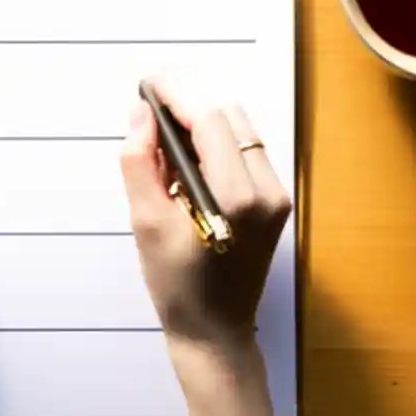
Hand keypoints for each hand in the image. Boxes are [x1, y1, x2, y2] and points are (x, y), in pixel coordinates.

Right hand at [120, 80, 295, 415]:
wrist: (215, 333)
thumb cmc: (177, 287)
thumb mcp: (145, 224)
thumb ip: (140, 163)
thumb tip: (141, 114)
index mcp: (238, 197)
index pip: (210, 121)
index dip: (178, 94)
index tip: (149, 82)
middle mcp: (267, 190)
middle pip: (229, 118)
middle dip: (189, 105)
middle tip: (149, 109)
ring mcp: (276, 196)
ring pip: (240, 132)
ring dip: (202, 124)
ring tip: (162, 141)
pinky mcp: (274, 202)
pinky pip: (245, 154)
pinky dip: (215, 145)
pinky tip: (186, 163)